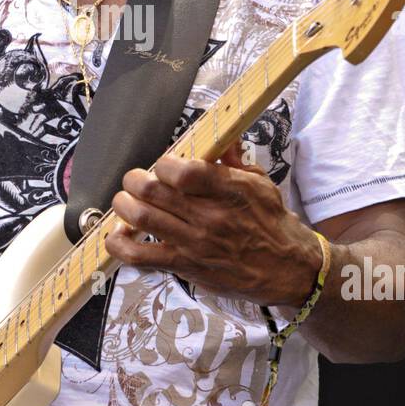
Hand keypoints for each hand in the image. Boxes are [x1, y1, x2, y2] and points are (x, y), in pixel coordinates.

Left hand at [106, 139, 322, 307]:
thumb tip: (220, 135)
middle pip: (153, 191)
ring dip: (124, 206)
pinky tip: (118, 235)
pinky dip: (121, 244)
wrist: (287, 270)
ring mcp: (194, 243)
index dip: (164, 164)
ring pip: (142, 218)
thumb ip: (233, 160)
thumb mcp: (260, 184)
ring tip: (125, 201)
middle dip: (135, 180)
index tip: (164, 166)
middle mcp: (209, 216)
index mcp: (228, 190)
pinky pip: (141, 257)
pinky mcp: (185, 266)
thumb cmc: (272, 224)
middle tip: (135, 180)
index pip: (182, 171)